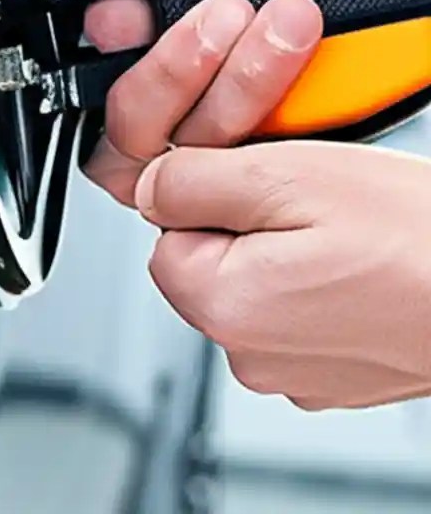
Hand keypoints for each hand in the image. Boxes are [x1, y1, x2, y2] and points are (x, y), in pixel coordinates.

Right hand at [51, 0, 430, 169]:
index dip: (106, 51)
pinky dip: (296, 111)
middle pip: (134, 125)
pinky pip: (283, 147)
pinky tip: (318, 56)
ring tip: (293, 17)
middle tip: (221, 13)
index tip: (134, 13)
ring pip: (205, 147)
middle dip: (169, 76)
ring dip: (241, 89)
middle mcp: (200, 39)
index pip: (94, 57)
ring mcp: (256, 81)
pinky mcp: (319, 106)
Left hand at [133, 140, 430, 410]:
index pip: (164, 235)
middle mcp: (248, 353)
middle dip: (252, 224)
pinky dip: (327, 286)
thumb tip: (147, 187)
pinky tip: (368, 267)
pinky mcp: (336, 374)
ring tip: (354, 238)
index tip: (262, 185)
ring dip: (293, 254)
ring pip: (260, 285)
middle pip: (210, 261)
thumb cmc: (419, 242)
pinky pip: (304, 313)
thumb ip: (193, 181)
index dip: (211, 195)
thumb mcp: (286, 176)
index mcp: (221, 305)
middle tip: (318, 207)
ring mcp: (295, 371)